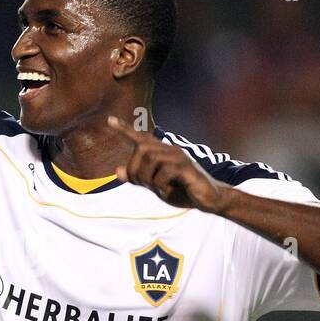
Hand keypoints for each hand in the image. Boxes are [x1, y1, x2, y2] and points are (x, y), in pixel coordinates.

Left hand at [107, 116, 231, 212]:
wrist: (209, 200)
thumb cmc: (183, 190)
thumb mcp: (156, 185)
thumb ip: (139, 178)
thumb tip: (117, 171)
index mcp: (163, 152)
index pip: (141, 138)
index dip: (125, 130)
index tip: (110, 120)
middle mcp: (171, 150)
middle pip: (141, 149)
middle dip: (136, 169)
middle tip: (144, 185)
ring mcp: (180, 158)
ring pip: (150, 159)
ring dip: (148, 178)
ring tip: (158, 189)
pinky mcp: (187, 169)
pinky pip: (164, 172)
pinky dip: (160, 185)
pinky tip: (168, 190)